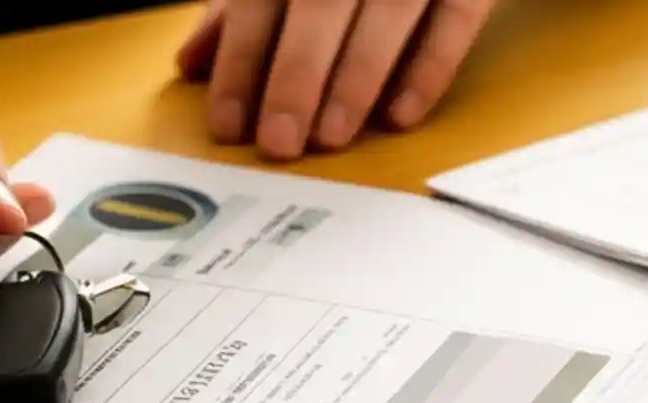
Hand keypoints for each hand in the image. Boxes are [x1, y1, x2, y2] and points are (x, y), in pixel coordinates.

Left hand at [176, 0, 498, 159]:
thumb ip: (242, 13)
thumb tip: (192, 64)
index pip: (259, 0)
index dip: (240, 63)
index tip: (229, 125)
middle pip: (320, 4)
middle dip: (296, 77)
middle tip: (280, 143)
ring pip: (389, 12)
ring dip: (356, 78)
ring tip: (332, 137)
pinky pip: (456, 19)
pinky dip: (429, 69)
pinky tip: (400, 116)